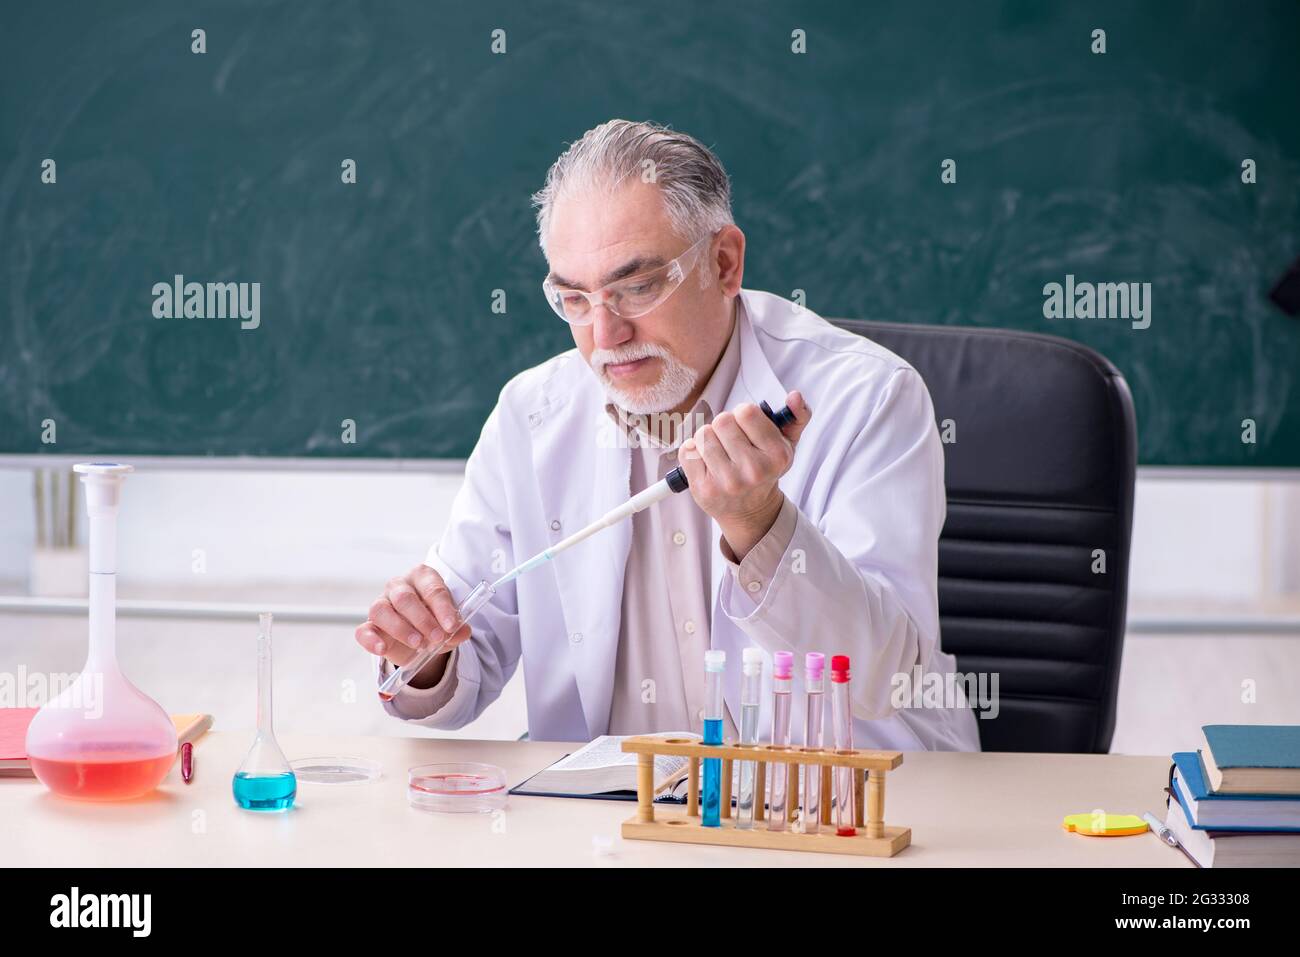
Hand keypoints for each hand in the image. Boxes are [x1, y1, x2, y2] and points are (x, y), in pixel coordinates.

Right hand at [354, 564, 471, 687]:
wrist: (419, 634)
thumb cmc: (435, 619)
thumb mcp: (449, 623)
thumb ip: (457, 627)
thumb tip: (462, 631)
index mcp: (422, 578)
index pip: (432, 588)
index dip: (442, 608)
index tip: (451, 625)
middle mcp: (399, 586)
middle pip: (405, 598)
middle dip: (423, 620)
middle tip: (437, 638)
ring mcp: (381, 604)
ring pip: (381, 610)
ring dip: (400, 628)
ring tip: (418, 644)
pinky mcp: (370, 625)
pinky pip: (363, 630)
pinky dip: (371, 640)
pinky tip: (382, 649)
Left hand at [679, 390, 811, 559]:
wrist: (750, 511)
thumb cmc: (765, 469)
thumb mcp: (787, 444)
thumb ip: (796, 416)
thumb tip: (795, 396)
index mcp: (777, 455)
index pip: (746, 412)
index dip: (743, 414)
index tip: (746, 426)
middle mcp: (753, 470)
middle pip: (722, 420)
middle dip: (724, 426)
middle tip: (732, 442)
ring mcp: (726, 482)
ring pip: (702, 434)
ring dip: (708, 439)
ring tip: (720, 453)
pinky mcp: (703, 489)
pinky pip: (686, 451)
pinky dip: (693, 452)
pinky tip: (706, 463)